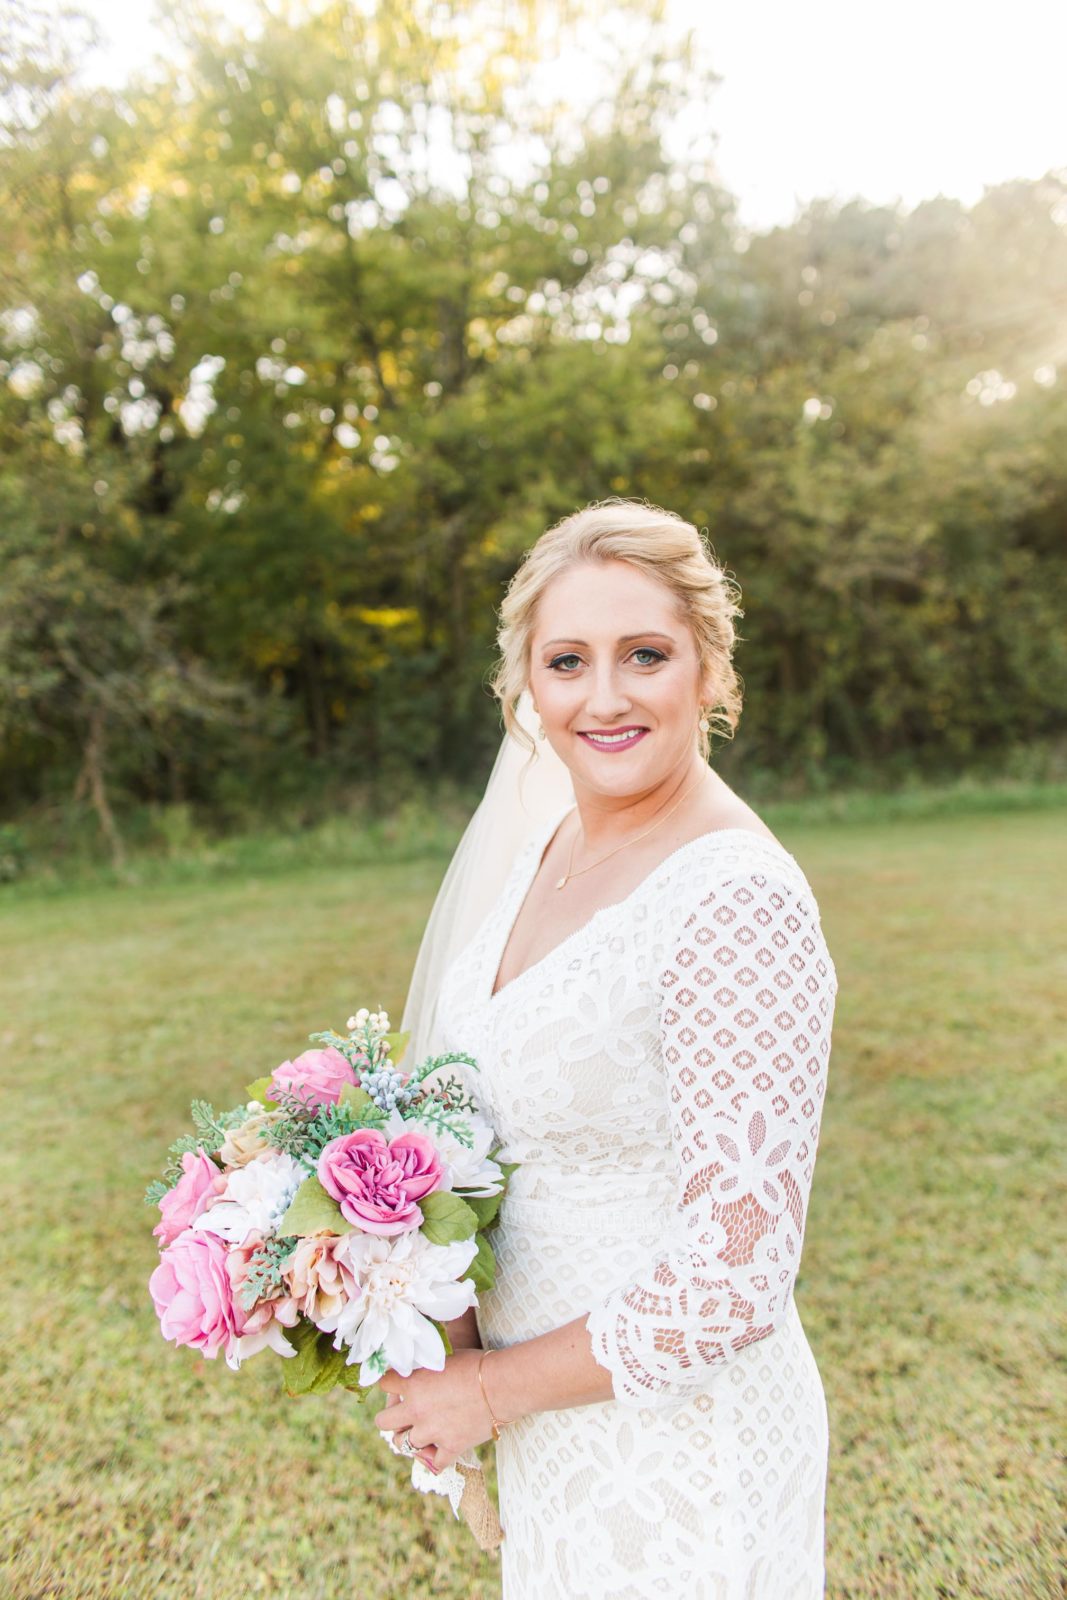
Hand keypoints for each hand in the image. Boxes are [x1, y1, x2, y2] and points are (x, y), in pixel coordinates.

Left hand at [374, 1348, 499, 1472]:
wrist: (502, 1385)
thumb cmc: (476, 1365)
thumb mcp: (443, 1359)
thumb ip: (423, 1369)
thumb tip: (413, 1372)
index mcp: (413, 1383)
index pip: (383, 1384)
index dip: (390, 1384)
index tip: (399, 1385)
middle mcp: (417, 1409)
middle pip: (383, 1422)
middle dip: (391, 1417)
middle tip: (404, 1413)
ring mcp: (432, 1431)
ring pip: (403, 1445)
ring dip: (411, 1438)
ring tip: (422, 1431)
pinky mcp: (451, 1448)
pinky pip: (433, 1463)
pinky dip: (434, 1458)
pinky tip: (440, 1448)